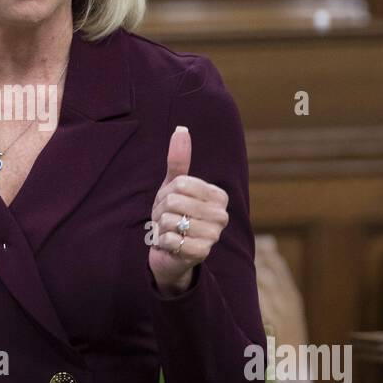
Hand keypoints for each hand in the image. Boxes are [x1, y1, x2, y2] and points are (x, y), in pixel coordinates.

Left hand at [149, 126, 229, 293]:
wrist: (169, 250)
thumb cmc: (174, 214)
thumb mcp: (174, 186)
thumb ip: (179, 160)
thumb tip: (181, 129)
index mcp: (219, 196)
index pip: (181, 183)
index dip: (167, 192)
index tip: (171, 202)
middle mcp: (222, 216)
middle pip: (174, 201)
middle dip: (161, 210)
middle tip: (166, 219)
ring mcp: (213, 236)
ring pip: (170, 220)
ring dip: (161, 226)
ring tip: (168, 231)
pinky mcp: (201, 253)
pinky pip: (170, 239)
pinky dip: (162, 241)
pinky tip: (170, 244)